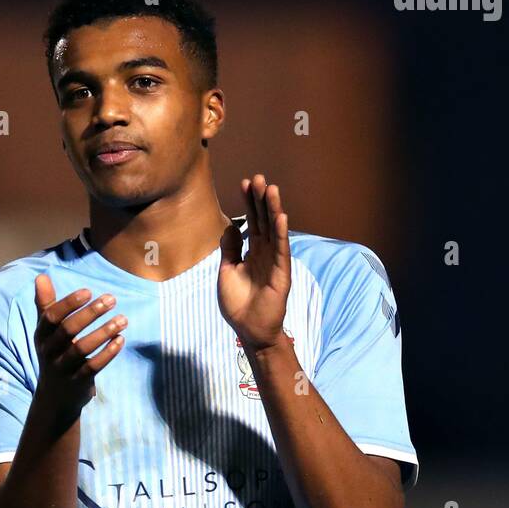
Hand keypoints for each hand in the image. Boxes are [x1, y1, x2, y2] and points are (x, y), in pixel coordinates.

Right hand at [32, 273, 125, 422]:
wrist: (55, 398)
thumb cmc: (54, 355)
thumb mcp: (46, 333)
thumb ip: (46, 305)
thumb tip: (41, 276)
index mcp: (41, 336)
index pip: (51, 317)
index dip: (68, 303)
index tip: (88, 291)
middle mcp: (49, 352)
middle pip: (68, 330)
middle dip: (90, 313)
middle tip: (111, 299)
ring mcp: (63, 368)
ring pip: (82, 348)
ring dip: (104, 332)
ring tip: (123, 319)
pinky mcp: (78, 382)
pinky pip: (93, 366)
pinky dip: (108, 353)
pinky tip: (121, 340)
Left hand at [217, 174, 291, 350]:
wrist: (248, 329)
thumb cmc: (238, 304)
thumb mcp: (227, 271)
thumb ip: (230, 249)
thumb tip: (230, 227)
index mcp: (251, 252)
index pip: (251, 222)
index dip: (248, 203)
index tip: (244, 184)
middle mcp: (264, 253)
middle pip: (263, 221)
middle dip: (260, 200)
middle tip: (258, 178)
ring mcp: (274, 261)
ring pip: (273, 230)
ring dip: (273, 209)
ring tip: (271, 189)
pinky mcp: (281, 273)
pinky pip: (281, 250)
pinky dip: (280, 233)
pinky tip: (280, 216)